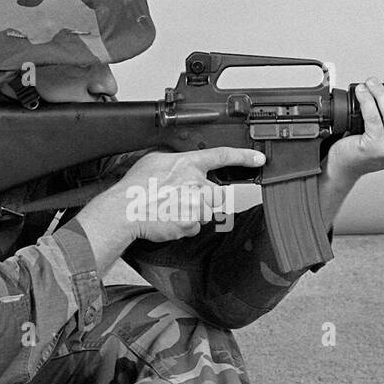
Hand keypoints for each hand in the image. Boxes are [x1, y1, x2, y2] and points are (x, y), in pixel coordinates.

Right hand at [75, 147, 265, 266]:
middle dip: (206, 199)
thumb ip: (175, 162)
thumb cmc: (135, 187)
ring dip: (194, 213)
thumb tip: (182, 166)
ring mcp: (196, 204)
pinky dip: (185, 226)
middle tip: (183, 200)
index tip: (258, 160)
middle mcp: (196, 182)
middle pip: (218, 193)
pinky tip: (169, 220)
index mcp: (187, 163)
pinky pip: (195, 227)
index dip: (244, 157)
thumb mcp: (154, 161)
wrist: (124, 211)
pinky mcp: (192, 223)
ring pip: (207, 212)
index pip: (222, 156)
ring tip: (170, 209)